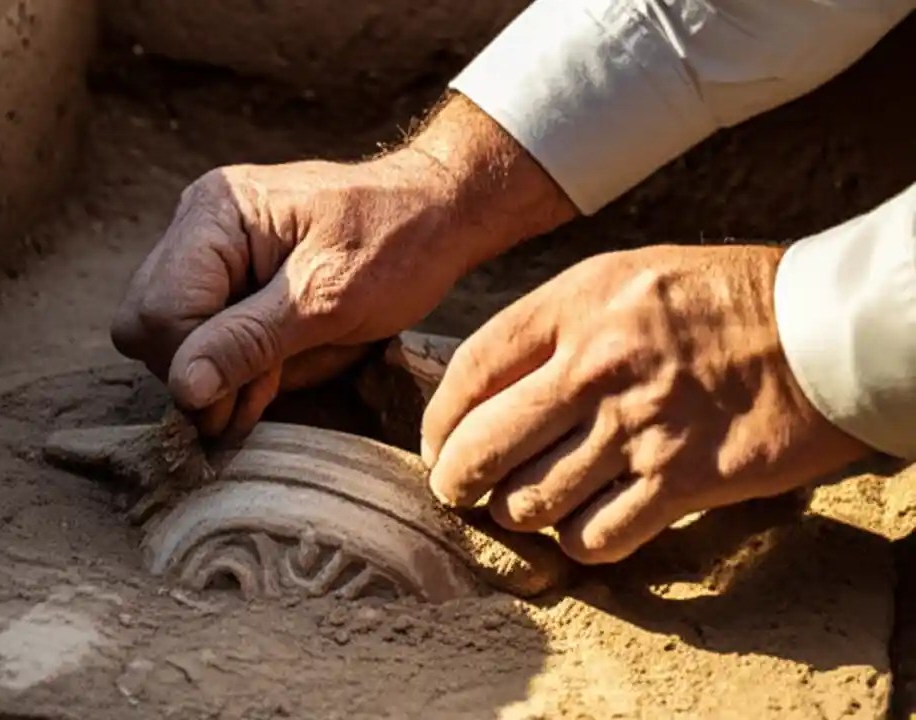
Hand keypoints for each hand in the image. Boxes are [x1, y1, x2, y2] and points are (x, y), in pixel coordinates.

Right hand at [112, 95, 574, 437]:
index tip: (254, 396)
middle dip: (205, 370)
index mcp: (216, 213)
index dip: (198, 368)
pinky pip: (198, 336)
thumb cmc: (397, 244)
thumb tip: (183, 389)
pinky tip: (281, 359)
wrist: (437, 215)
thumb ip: (249, 343)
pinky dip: (235, 362)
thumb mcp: (328, 300)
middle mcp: (196, 224)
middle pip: (146, 325)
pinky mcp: (223, 275)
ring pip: (165, 338)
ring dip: (222, 370)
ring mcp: (205, 249)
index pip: (160, 312)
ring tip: (285, 365)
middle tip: (271, 382)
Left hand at [421, 245, 869, 563]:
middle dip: (456, 480)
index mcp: (576, 305)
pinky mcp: (683, 479)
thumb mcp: (626, 277)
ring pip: (532, 499)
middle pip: (485, 444)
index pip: (472, 370)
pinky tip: (582, 527)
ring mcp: (638, 426)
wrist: (825, 328)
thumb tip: (489, 380)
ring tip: (521, 508)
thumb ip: (556, 322)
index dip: (439, 419)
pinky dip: (577, 540)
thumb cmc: (722, 300)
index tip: (436, 444)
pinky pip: (596, 534)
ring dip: (516, 513)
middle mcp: (596, 366)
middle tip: (458, 491)